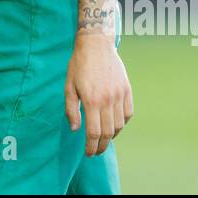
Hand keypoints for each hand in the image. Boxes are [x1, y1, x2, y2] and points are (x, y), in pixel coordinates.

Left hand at [65, 33, 132, 155]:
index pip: (94, 132)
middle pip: (108, 132)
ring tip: (104, 139)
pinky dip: (122, 123)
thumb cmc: (79, 64)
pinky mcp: (127, 90)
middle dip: (101, 146)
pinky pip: (128, 113)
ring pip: (119, 125)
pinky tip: (115, 125)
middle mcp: (107, 100)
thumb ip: (71, 109)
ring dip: (112, 136)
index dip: (91, 146)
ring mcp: (119, 95)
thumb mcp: (68, 86)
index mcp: (91, 100)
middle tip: (96, 151)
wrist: (96, 44)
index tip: (89, 153)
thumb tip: (75, 129)